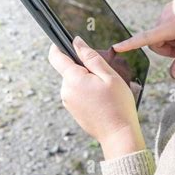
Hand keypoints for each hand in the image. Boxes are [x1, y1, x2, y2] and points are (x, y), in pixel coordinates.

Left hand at [48, 36, 143, 153]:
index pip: (56, 57)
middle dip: (83, 67)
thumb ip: (91, 57)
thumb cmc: (118, 105)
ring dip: (87, 80)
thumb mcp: (109, 76)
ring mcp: (68, 102)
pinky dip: (87, 91)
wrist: (118, 133)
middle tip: (103, 76)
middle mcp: (66, 91)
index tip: (64, 40)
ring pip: (74, 81)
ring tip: (104, 91)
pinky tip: (101, 100)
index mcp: (73, 79)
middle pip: (69, 69)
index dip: (58, 45)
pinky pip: (77, 92)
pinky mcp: (73, 109)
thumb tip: (77, 42)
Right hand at [112, 0, 174, 78]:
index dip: (130, 44)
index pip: (147, 38)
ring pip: (160, 35)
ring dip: (171, 41)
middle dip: (167, 49)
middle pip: (155, 42)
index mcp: (171, 26)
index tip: (116, 47)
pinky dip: (173, 32)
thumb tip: (172, 76)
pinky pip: (165, 26)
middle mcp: (164, 16)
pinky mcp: (168, 8)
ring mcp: (165, 11)